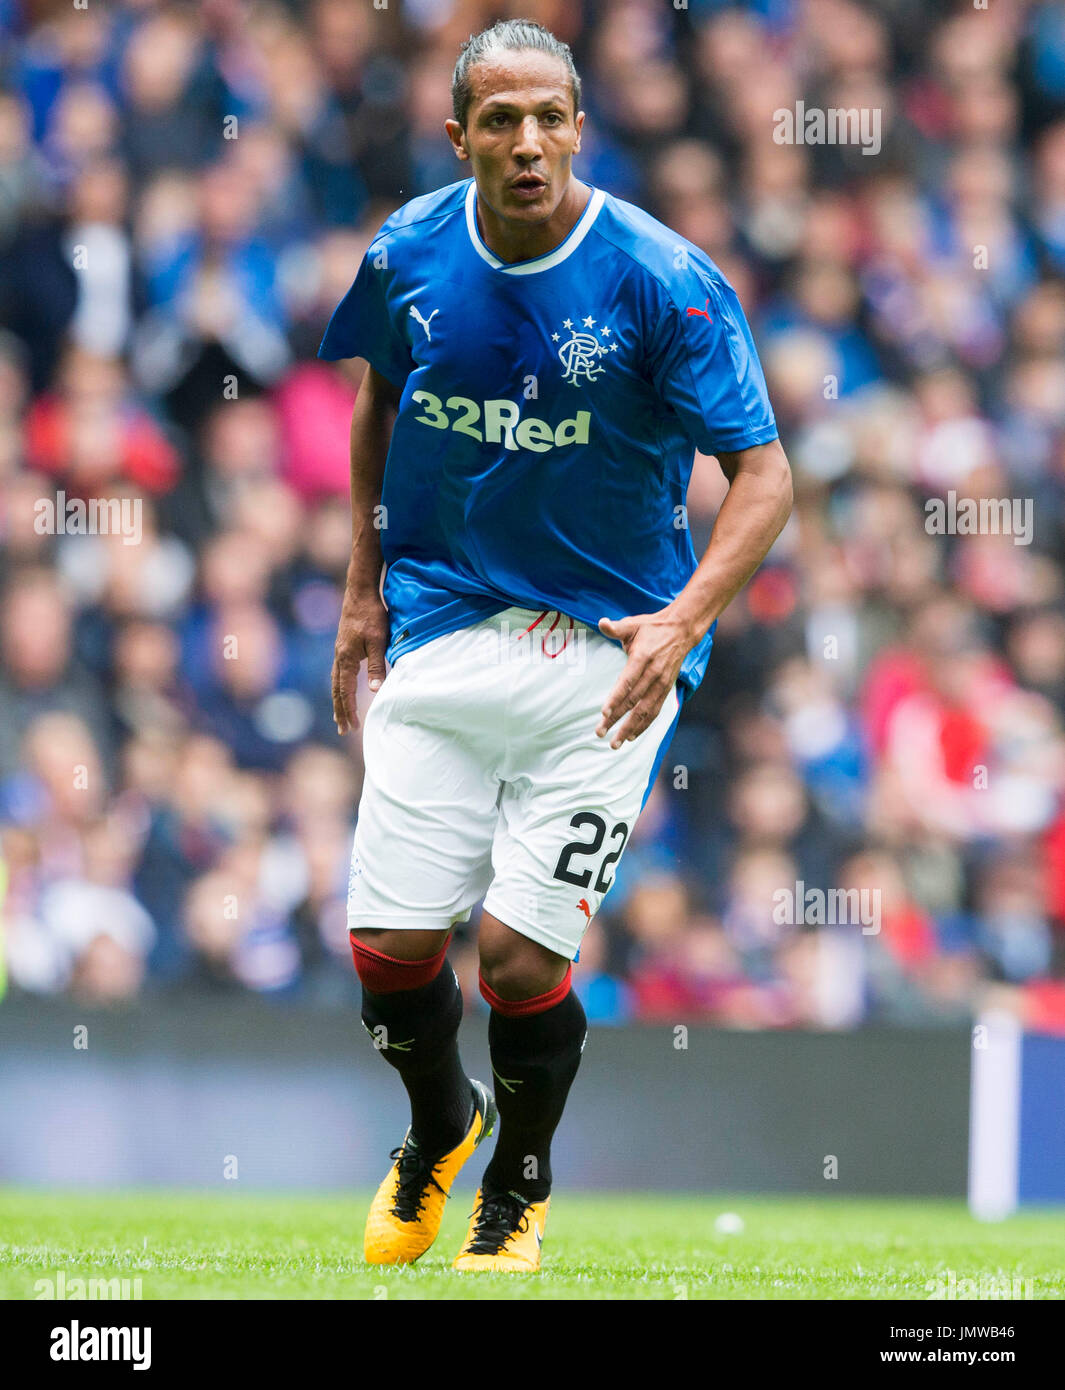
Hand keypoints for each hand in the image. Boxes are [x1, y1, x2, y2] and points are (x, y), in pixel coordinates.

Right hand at [332, 588, 389, 734]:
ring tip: (340, 717)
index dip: (349, 709)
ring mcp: (339, 651)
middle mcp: (339, 657)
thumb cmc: (371, 615)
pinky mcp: (343, 646)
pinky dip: (339, 687)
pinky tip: (343, 690)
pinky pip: (338, 673)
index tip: (352, 726)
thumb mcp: (378, 641)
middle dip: (340, 711)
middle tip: (343, 730)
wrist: (360, 592)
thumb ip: (376, 666)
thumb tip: (375, 690)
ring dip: (338, 700)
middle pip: (337, 690)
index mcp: (346, 658)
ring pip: (336, 682)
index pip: (346, 691)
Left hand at [595, 608, 694, 748]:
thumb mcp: (633, 624)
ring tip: (615, 743)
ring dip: (630, 728)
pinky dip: (644, 725)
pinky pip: (655, 711)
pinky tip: (632, 735)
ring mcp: (661, 683)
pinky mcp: (666, 689)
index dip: (616, 699)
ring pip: (645, 710)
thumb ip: (616, 627)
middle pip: (633, 701)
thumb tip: (602, 623)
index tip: (604, 713)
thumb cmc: (652, 627)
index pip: (627, 682)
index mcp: (643, 658)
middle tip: (600, 733)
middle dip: (617, 719)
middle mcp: (653, 674)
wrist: (681, 630)